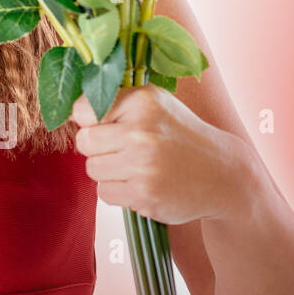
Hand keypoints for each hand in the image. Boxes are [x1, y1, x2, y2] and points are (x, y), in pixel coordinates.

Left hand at [71, 83, 255, 224]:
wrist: (223, 174)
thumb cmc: (177, 134)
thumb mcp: (153, 102)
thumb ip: (113, 98)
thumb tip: (69, 110)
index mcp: (141, 102)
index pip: (82, 111)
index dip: (91, 120)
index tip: (109, 124)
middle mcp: (140, 133)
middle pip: (83, 142)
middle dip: (98, 147)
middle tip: (125, 148)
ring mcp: (142, 167)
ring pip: (93, 169)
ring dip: (109, 170)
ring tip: (137, 165)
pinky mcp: (144, 196)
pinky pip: (105, 193)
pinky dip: (119, 190)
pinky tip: (144, 183)